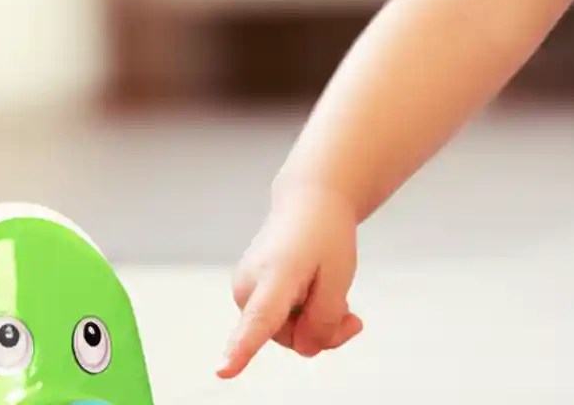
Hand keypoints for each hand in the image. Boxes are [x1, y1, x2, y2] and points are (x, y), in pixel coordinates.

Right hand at [217, 184, 363, 378]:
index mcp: (275, 276)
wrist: (308, 204)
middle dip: (322, 331)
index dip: (242, 349)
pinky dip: (303, 315)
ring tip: (329, 293)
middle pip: (290, 339)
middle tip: (350, 314)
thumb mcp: (340, 277)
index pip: (259, 320)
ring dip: (314, 322)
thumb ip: (324, 320)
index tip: (223, 371)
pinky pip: (279, 323)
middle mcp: (250, 286)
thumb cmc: (324, 235)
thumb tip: (304, 349)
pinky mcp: (247, 295)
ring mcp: (244, 291)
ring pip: (286, 334)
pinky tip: (314, 292)